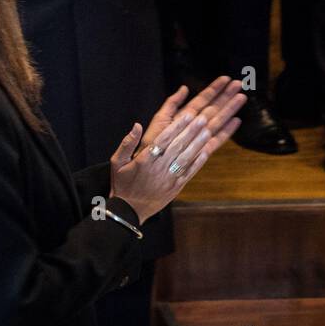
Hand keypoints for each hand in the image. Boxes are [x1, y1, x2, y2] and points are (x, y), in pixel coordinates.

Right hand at [108, 76, 245, 223]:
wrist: (129, 211)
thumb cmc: (122, 183)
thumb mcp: (117, 162)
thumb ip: (127, 143)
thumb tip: (136, 125)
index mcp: (145, 160)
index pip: (164, 139)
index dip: (177, 126)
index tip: (187, 115)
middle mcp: (159, 168)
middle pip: (178, 146)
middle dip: (191, 131)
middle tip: (202, 117)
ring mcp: (169, 178)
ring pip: (186, 157)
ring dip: (198, 143)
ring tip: (207, 130)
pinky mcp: (176, 187)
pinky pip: (189, 172)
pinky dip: (198, 162)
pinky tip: (205, 151)